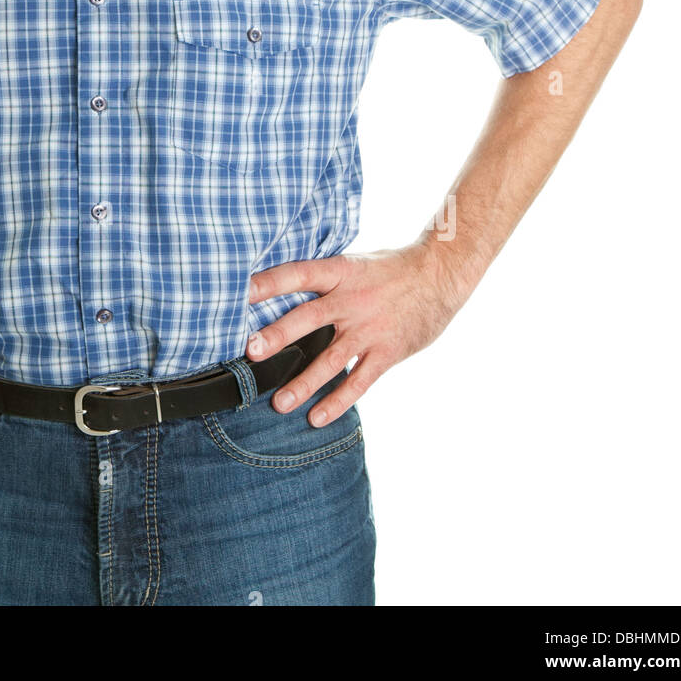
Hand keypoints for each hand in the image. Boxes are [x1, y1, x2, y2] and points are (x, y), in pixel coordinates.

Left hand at [246, 241, 472, 429]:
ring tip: (279, 403)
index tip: (240, 293)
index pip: (297, 274)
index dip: (268, 283)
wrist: (440, 274)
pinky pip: (359, 381)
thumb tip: (281, 287)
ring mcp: (369, 328)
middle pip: (308, 319)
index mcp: (339, 272)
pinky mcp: (387, 352)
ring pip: (331, 359)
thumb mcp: (354, 262)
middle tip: (250, 353)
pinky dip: (338, 401)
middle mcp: (351, 300)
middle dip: (278, 336)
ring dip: (303, 382)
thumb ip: (324, 279)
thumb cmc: (390, 268)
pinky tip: (318, 418)